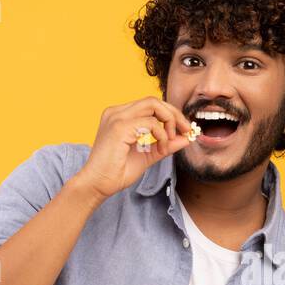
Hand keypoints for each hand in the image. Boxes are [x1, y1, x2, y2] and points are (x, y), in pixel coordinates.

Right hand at [73, 97, 194, 201]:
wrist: (97, 185)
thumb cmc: (116, 172)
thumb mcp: (147, 155)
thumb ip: (165, 145)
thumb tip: (186, 138)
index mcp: (120, 115)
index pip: (151, 104)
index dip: (171, 114)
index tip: (185, 130)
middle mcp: (117, 112)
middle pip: (154, 100)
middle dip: (174, 114)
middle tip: (187, 131)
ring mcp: (117, 117)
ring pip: (153, 105)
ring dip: (169, 121)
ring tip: (170, 141)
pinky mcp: (119, 127)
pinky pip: (150, 123)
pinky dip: (161, 135)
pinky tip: (160, 148)